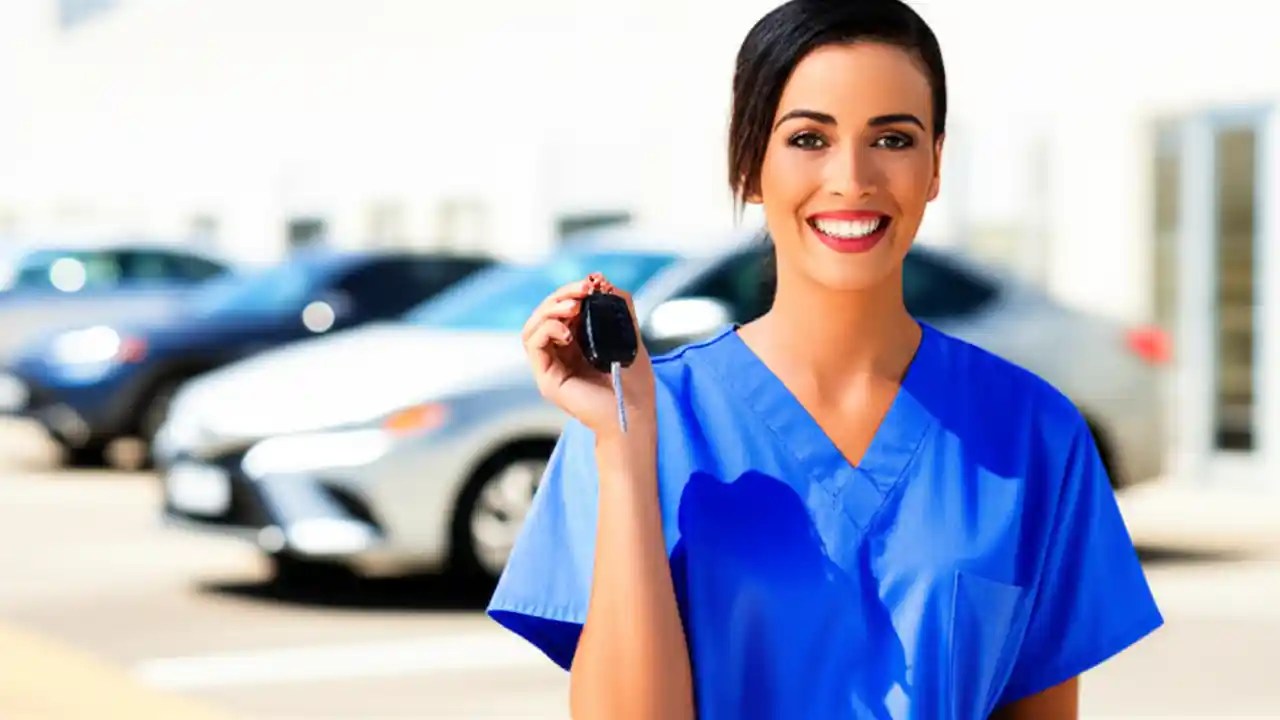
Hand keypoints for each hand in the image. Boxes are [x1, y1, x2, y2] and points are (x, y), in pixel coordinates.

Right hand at [522, 273, 655, 438]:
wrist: (634, 417)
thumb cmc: (635, 385)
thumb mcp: (630, 336)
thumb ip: (619, 309)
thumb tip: (604, 281)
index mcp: (579, 343)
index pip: (563, 309)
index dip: (572, 292)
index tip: (592, 283)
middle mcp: (562, 354)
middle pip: (545, 314)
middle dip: (562, 295)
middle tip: (583, 290)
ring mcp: (552, 367)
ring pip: (533, 326)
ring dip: (550, 309)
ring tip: (574, 307)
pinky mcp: (547, 379)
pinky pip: (533, 344)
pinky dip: (547, 330)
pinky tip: (567, 332)